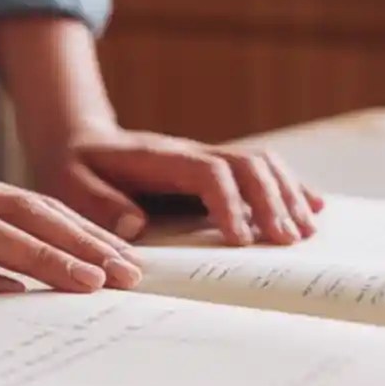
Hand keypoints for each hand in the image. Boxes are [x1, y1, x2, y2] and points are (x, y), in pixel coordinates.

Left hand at [31, 128, 325, 245]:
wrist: (80, 143)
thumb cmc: (75, 168)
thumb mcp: (71, 183)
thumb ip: (99, 203)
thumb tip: (135, 226)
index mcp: (160, 157)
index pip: (208, 172)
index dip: (229, 203)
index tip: (242, 240)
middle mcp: (191, 153)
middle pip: (247, 164)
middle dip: (272, 202)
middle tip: (288, 242)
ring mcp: (207, 158)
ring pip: (261, 165)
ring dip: (287, 195)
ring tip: (305, 233)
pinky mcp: (214, 170)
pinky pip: (260, 171)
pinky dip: (289, 188)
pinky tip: (313, 208)